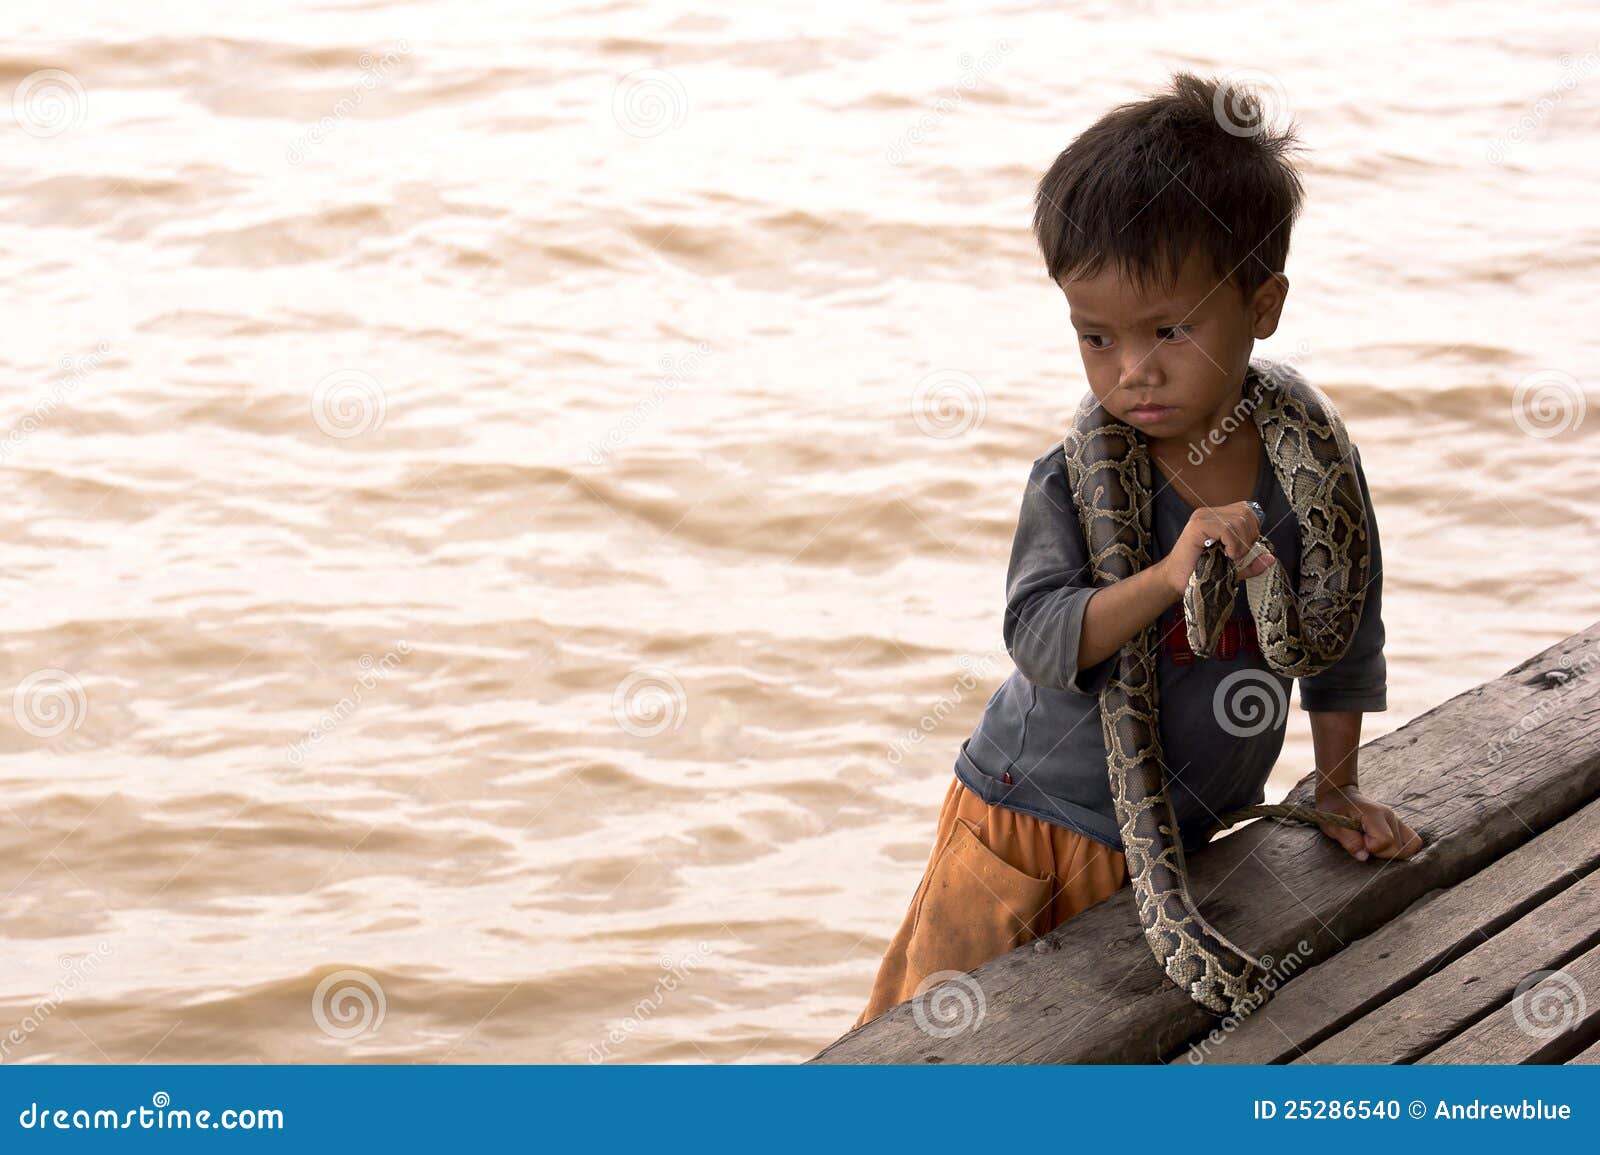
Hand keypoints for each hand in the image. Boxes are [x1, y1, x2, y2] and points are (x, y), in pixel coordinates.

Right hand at [1160, 501, 1275, 596]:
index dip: (1253, 529)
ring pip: (1238, 520)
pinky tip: (1227, 555)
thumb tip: (1271, 558)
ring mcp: (1202, 517)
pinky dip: (1233, 544)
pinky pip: (1227, 528)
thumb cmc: (1200, 574)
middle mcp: (1210, 512)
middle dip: (1250, 536)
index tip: (1244, 549)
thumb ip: (1252, 563)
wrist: (1176, 582)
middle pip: (1246, 513)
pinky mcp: (1197, 525)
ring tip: (1232, 557)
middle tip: (1239, 555)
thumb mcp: (1233, 569)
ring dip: (1241, 543)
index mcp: (1218, 517)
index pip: (1248, 510)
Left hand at [1313, 786, 1424, 861]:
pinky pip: (1411, 842)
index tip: (1359, 843)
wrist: (1338, 795)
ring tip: (1375, 846)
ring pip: (1410, 846)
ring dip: (1393, 852)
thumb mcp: (1333, 825)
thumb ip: (1349, 840)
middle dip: (1382, 853)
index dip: (1372, 848)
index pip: (1386, 840)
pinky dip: (1400, 849)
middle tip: (1365, 845)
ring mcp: (1396, 820)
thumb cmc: (1333, 810)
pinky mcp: (1398, 825)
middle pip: (1400, 847)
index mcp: (1374, 813)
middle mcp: (1390, 816)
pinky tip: (1384, 847)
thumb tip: (1364, 857)